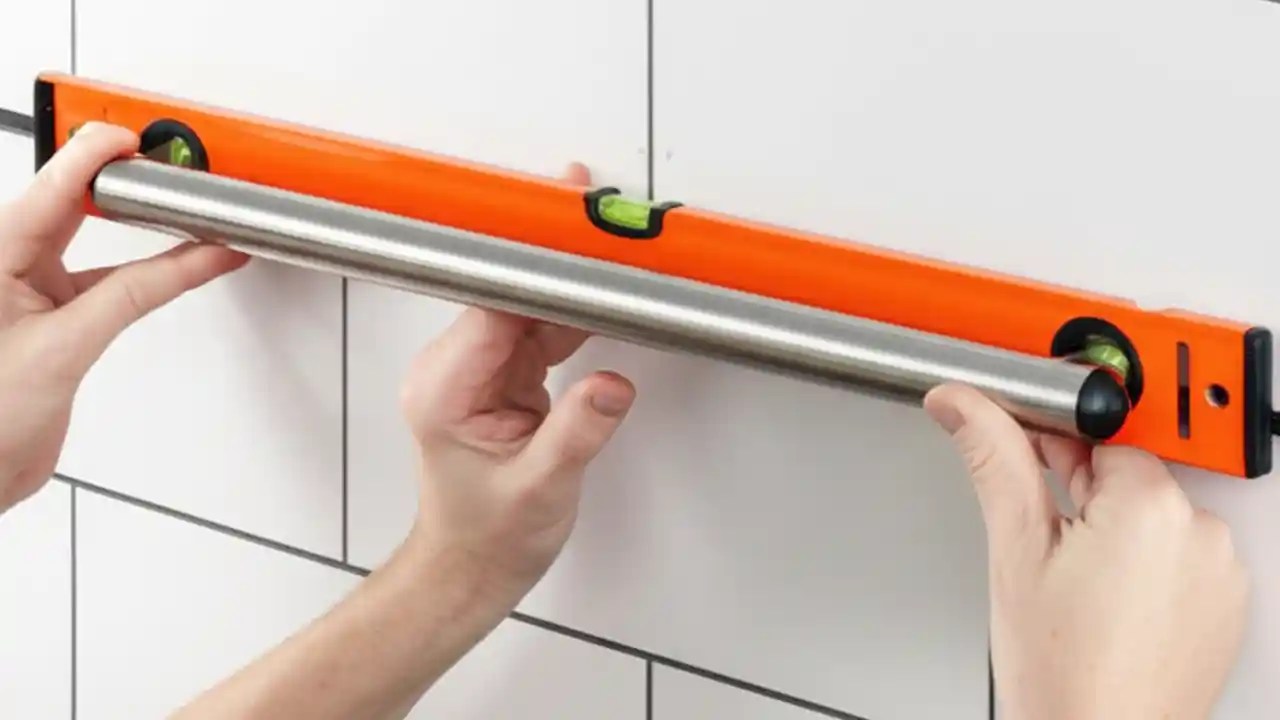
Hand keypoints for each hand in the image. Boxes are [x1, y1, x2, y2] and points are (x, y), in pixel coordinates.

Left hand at [0, 122, 246, 511]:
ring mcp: (32, 293)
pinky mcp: (57, 322)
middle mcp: (9, 266)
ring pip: (96, 242)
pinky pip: (111, 284)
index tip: (141, 141)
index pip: (54, 187)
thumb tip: (185, 262)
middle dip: (123, 177)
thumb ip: (127, 298)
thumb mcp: (63, 347)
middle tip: (168, 163)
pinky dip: (149, 274)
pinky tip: (182, 266)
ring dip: (142, 228)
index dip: (98, 155)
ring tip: (187, 211)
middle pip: (74, 202)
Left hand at [400, 163, 635, 601]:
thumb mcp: (540, 490)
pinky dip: (576, 314)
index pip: (492, 303)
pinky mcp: (502, 370)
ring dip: (575, 285)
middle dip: (562, 262)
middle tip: (609, 230)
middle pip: (511, 290)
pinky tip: (608, 302)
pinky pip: (542, 325)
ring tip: (620, 260)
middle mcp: (452, 367)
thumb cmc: (486, 536)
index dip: (534, 262)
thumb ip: (577, 432)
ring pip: (530, 302)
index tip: (566, 227)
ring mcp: (477, 366)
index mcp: (443, 388)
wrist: (473, 565)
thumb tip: (612, 384)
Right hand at [924, 384, 1248, 719]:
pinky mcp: (1227, 602)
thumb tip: (963, 401)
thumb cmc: (1063, 672)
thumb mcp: (1013, 549)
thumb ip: (992, 456)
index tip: (1027, 454)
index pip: (1098, 429)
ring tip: (1076, 582)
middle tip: (1045, 542)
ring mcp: (1221, 570)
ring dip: (1114, 527)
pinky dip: (1147, 564)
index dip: (1052, 440)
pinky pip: (1181, 555)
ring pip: (1153, 514)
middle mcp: (1201, 530)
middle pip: (1127, 472)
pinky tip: (1108, 599)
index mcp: (1150, 506)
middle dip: (1080, 491)